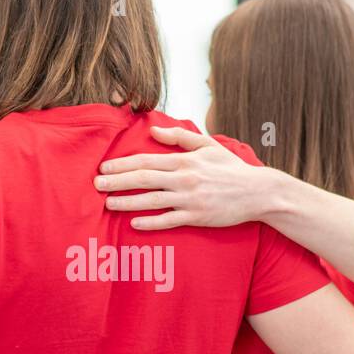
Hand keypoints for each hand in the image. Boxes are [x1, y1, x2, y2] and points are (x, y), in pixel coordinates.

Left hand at [93, 126, 282, 230]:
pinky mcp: (198, 217)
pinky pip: (169, 221)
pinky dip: (150, 222)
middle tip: (95, 185)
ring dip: (127, 202)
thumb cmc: (231, 168)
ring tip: (108, 204)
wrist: (258, 192)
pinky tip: (134, 223)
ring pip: (152, 201)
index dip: (122, 164)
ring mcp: (190, 199)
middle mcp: (184, 179)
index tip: (103, 168)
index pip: (146, 161)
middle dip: (117, 182)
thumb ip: (180, 138)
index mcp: (185, 160)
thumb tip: (155, 130)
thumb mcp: (208, 145)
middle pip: (143, 179)